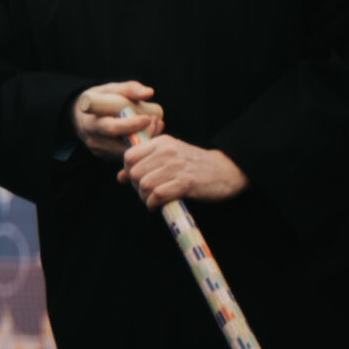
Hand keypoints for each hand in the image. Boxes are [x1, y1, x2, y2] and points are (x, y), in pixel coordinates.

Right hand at [72, 80, 156, 159]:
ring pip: (129, 151)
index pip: (112, 128)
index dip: (132, 124)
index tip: (147, 117)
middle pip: (123, 144)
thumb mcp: (110, 89)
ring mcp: (100, 151)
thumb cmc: (99, 99)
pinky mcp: (107, 157)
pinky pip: (128, 154)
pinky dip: (141, 144)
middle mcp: (94, 140)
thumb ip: (130, 89)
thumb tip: (149, 92)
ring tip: (154, 124)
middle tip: (155, 120)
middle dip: (144, 133)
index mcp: (91, 123)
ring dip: (146, 139)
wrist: (82, 115)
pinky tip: (147, 132)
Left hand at [120, 136, 247, 207]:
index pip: (129, 156)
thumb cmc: (195, 166)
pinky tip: (158, 205)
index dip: (128, 172)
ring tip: (153, 200)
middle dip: (136, 187)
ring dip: (145, 197)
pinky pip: (157, 195)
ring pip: (144, 184)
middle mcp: (168, 151)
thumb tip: (119, 177)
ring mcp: (177, 166)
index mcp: (162, 142)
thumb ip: (144, 164)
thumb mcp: (169, 158)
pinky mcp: (186, 182)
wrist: (229, 170)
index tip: (138, 181)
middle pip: (134, 173)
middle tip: (147, 194)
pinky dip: (153, 204)